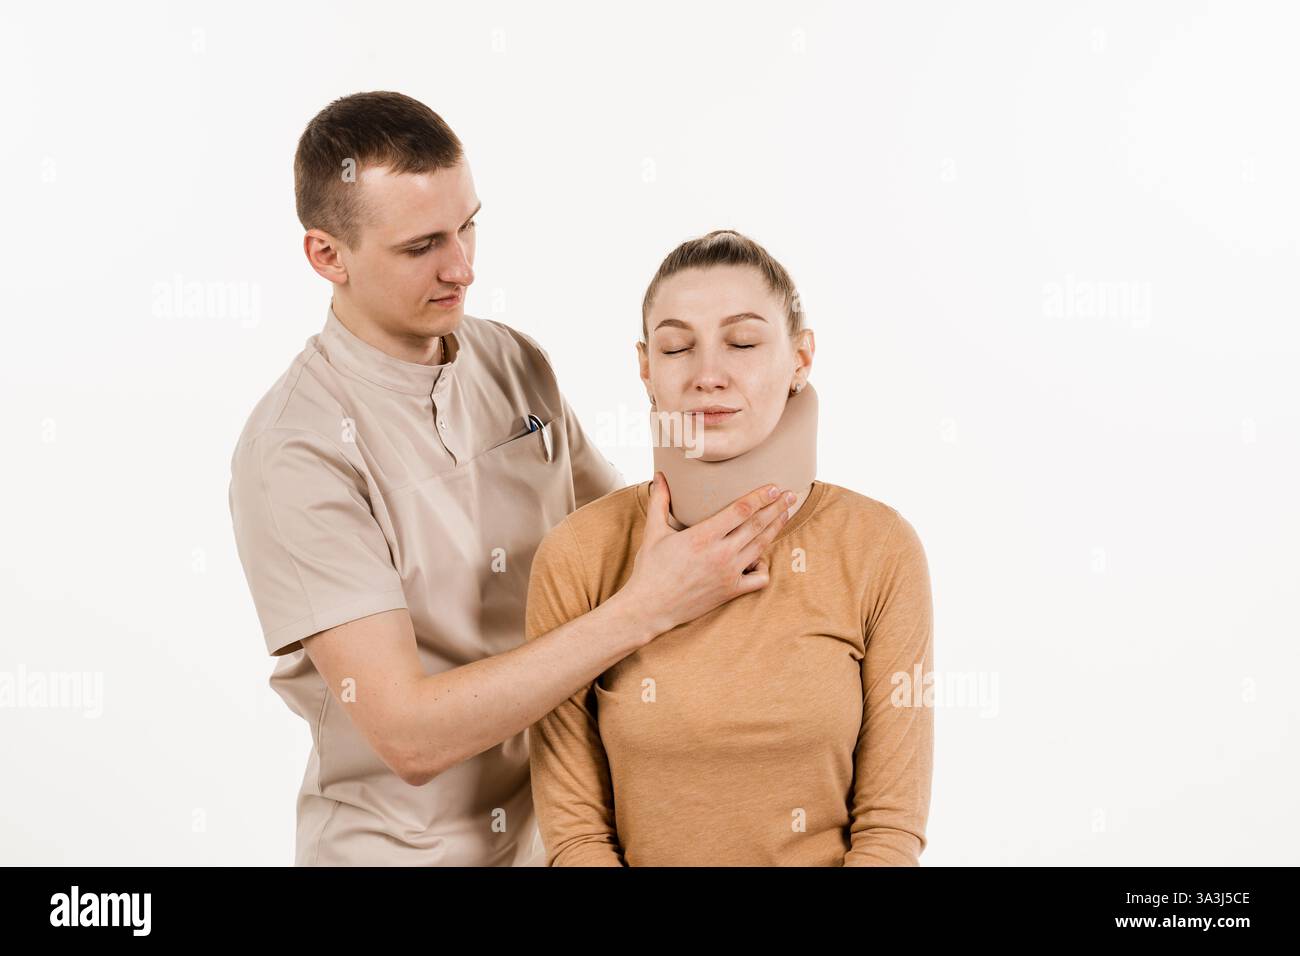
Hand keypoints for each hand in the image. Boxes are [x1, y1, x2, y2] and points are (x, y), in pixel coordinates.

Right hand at [621, 471, 795, 638]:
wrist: (649, 608)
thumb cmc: (650, 569)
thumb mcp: (653, 532)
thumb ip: (659, 501)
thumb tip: (659, 476)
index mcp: (703, 536)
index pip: (741, 510)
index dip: (761, 497)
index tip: (774, 487)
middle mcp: (721, 554)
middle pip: (757, 525)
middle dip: (777, 508)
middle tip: (791, 495)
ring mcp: (729, 574)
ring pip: (761, 547)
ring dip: (776, 529)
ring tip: (785, 515)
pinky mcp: (731, 591)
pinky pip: (759, 578)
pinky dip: (764, 566)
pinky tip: (761, 556)